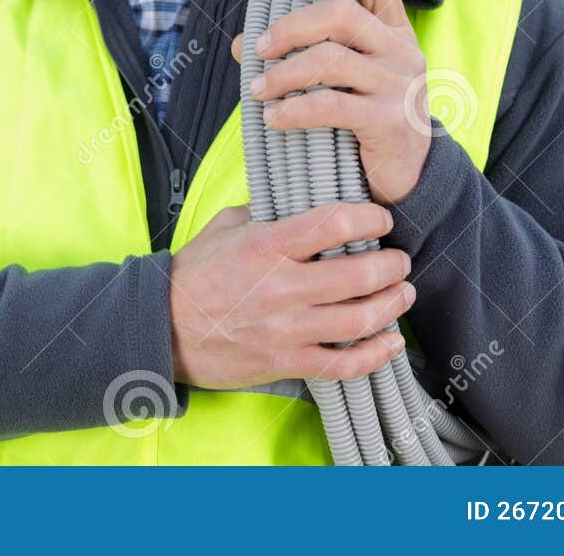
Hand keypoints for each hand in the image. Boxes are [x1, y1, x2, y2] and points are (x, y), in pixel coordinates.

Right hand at [168, 202, 413, 389]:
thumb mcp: (224, 227)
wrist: (161, 327)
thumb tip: (299, 200)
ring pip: (361, 320)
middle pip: (359, 274)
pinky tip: (391, 342)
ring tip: (402, 293)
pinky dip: (376, 355)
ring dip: (393, 305)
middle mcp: (281, 287)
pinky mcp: (285, 363)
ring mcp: (286, 329)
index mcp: (266, 245)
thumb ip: (265, 212)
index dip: (369, 219)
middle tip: (399, 260)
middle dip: (392, 264)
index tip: (380, 220)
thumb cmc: (192, 275)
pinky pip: (344, 364)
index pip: (334, 224)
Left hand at [231, 0, 430, 205]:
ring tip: (257, 90)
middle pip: (342, 14)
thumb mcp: (341, 79)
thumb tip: (243, 44)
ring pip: (331, 59)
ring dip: (283, 73)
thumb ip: (300, 54)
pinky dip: (293, 110)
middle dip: (290, 27)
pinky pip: (331, 106)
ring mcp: (400, 85)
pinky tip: (273, 118)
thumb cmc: (364, 118)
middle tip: (259, 49)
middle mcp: (401, 50)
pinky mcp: (391, 122)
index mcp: (393, 29)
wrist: (407, 176)